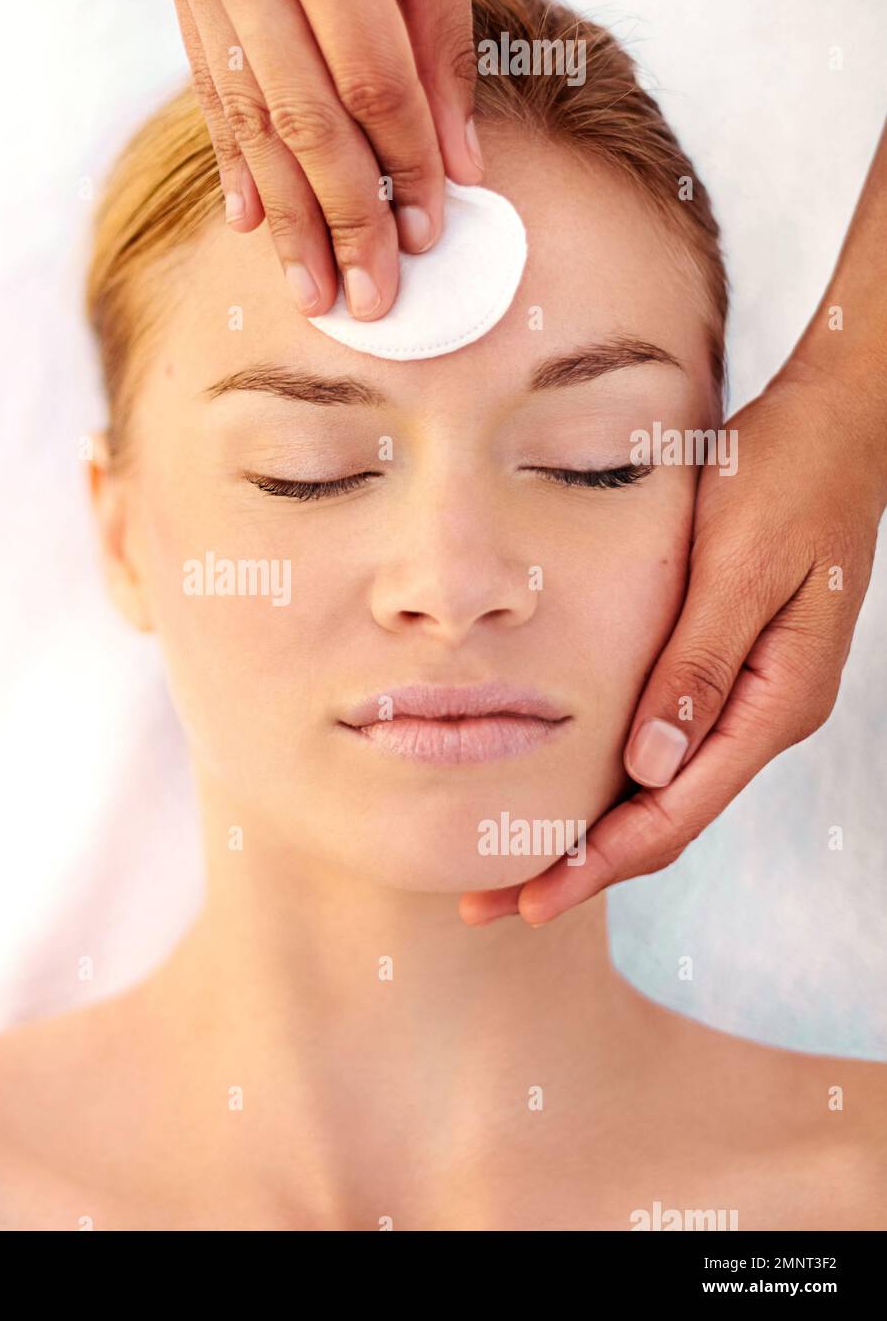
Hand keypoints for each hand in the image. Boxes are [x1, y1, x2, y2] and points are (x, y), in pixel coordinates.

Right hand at [159, 0, 481, 321]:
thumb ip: (439, 31)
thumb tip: (457, 164)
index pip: (371, 83)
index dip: (405, 167)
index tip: (426, 236)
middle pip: (302, 120)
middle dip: (342, 220)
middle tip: (368, 300)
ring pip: (246, 114)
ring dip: (283, 215)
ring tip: (311, 289)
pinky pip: (205, 76)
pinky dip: (232, 154)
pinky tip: (249, 220)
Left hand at [460, 362, 886, 926]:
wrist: (838, 423)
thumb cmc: (789, 477)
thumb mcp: (738, 564)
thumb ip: (697, 666)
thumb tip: (648, 768)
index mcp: (774, 702)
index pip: (673, 812)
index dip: (597, 864)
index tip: (530, 901)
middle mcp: (764, 714)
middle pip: (663, 820)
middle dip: (579, 869)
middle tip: (492, 907)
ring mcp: (751, 696)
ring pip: (664, 793)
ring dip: (591, 834)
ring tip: (512, 867)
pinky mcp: (729, 668)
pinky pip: (668, 749)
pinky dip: (613, 784)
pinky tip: (566, 793)